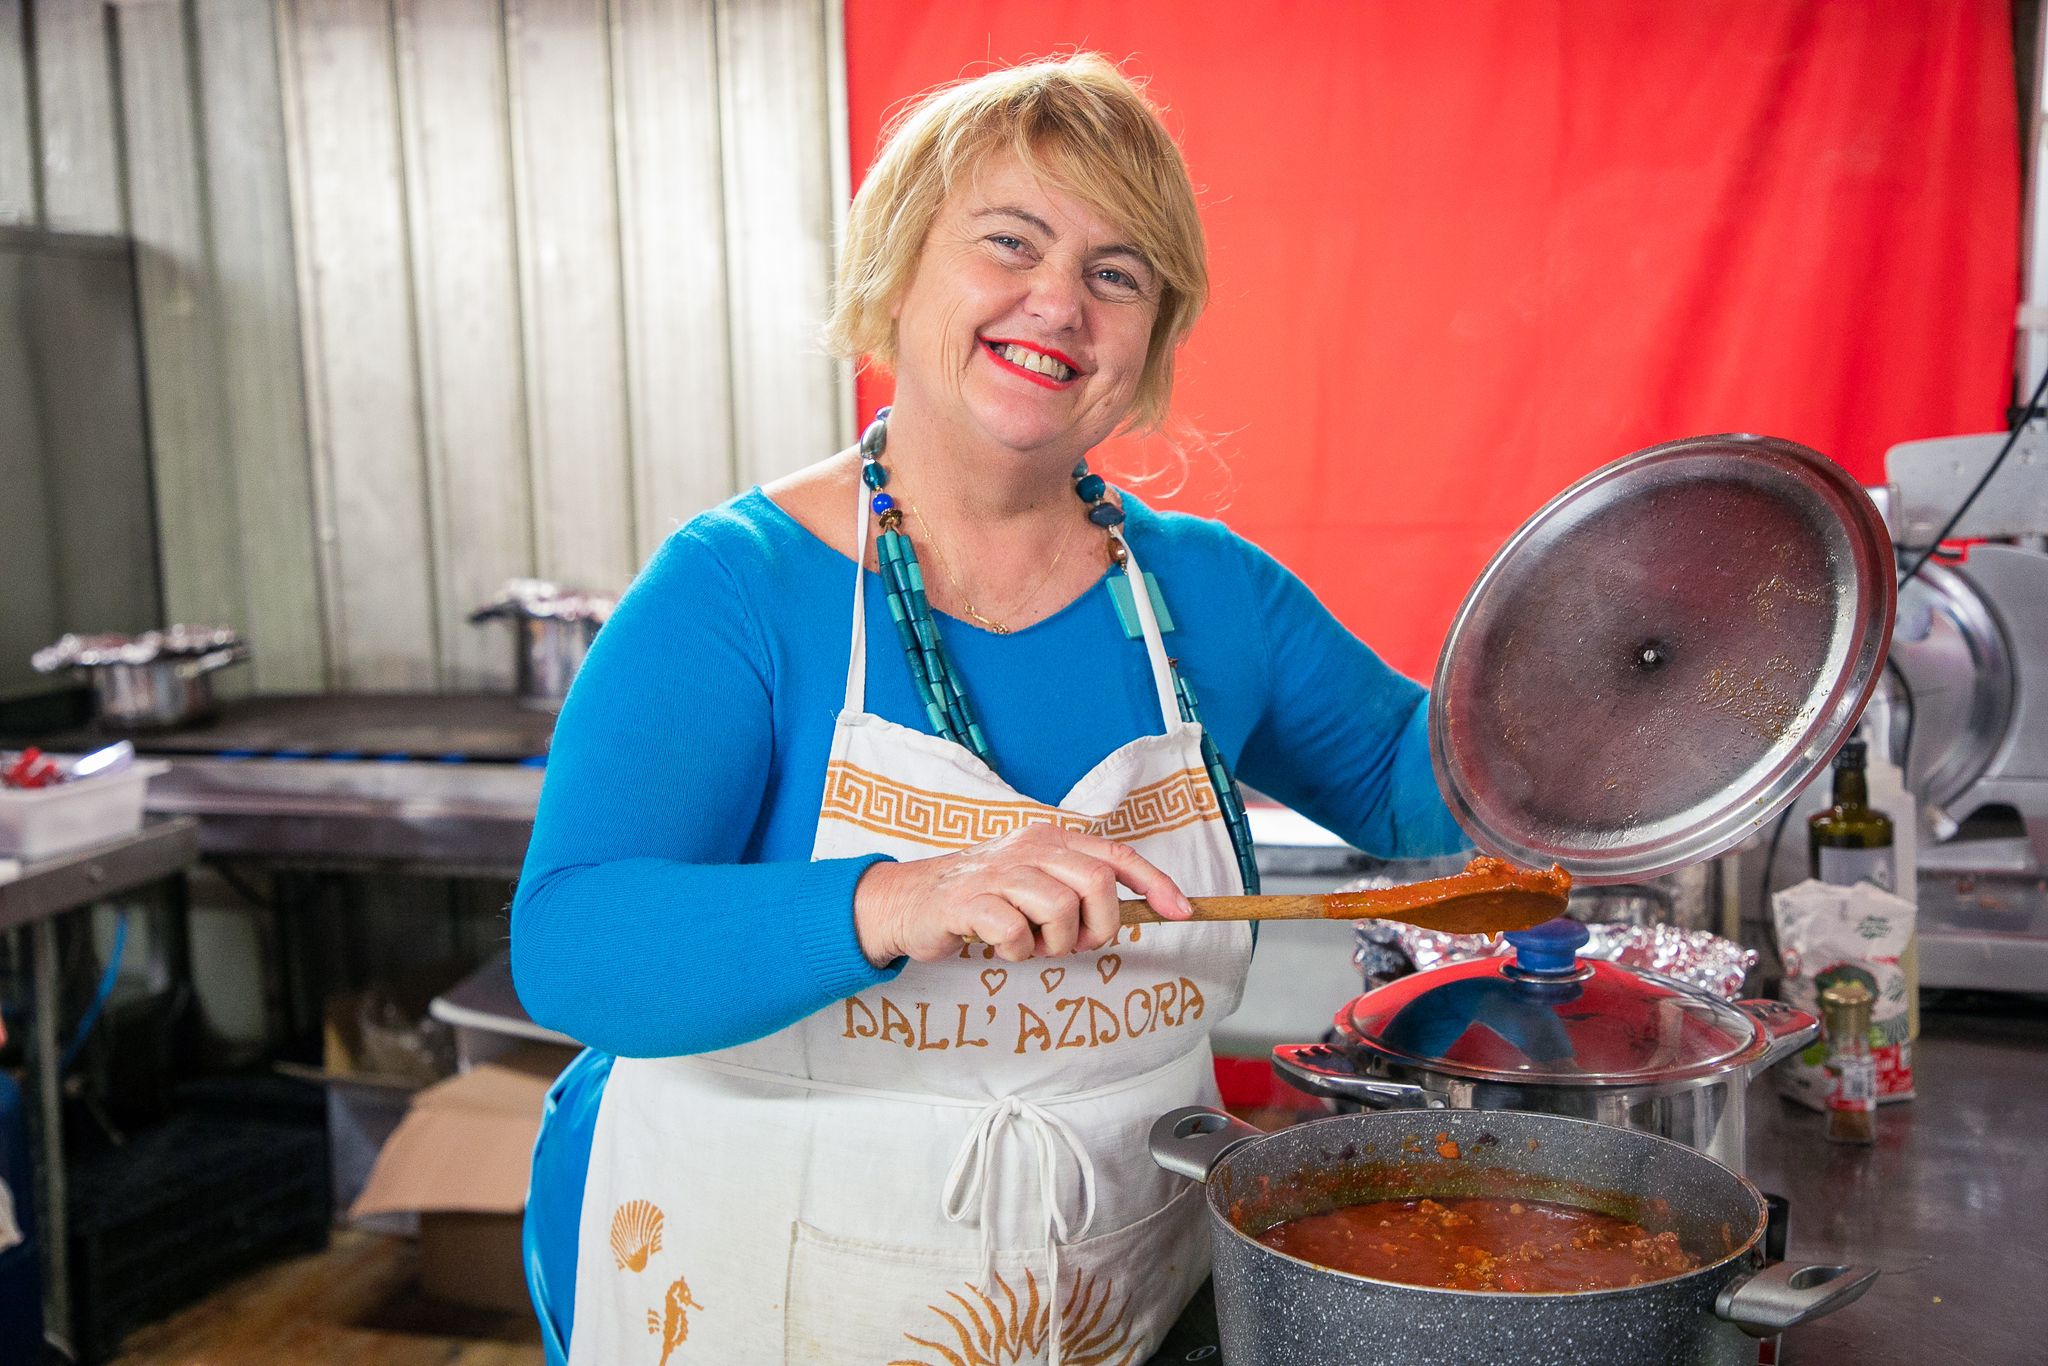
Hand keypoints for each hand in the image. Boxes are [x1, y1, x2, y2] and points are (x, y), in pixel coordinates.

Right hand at [853, 823, 1192, 966]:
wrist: (910, 901)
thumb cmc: (982, 897)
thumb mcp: (1035, 882)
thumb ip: (1078, 889)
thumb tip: (1140, 910)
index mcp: (1050, 840)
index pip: (1116, 856)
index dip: (1155, 884)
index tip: (1182, 912)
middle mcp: (1028, 847)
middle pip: (1096, 884)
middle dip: (1098, 925)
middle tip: (1077, 943)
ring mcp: (998, 871)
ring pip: (1059, 910)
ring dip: (1054, 943)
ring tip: (1031, 944)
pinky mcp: (970, 900)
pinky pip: (1015, 933)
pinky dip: (1016, 951)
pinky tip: (999, 946)